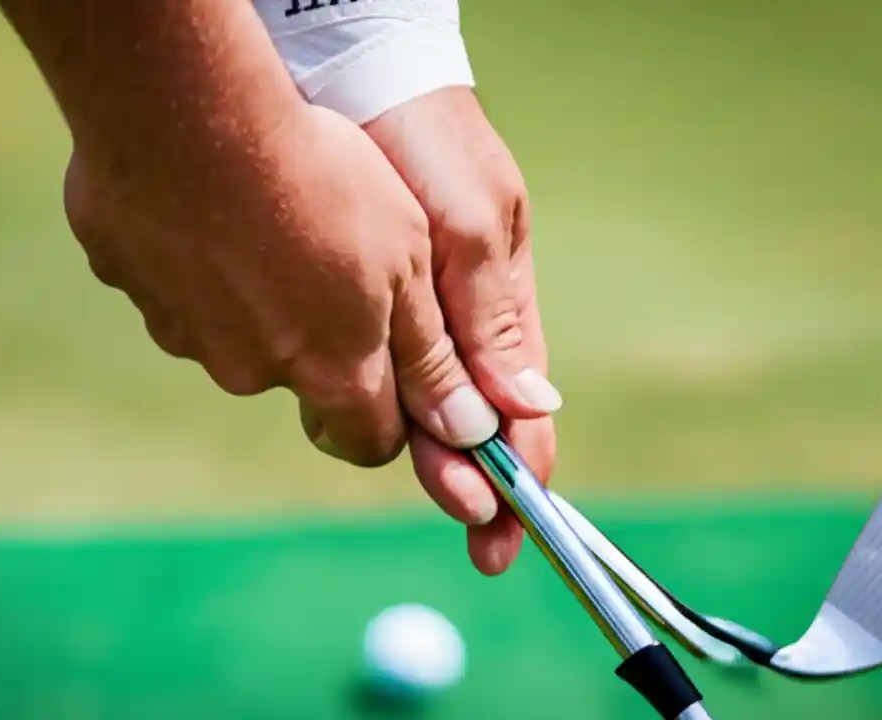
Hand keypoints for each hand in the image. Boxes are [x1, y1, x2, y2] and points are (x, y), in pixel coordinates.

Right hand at [64, 100, 500, 471]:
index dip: (394, 416)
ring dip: (255, 289)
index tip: (401, 374)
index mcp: (331, 373)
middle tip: (332, 255)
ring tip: (270, 210)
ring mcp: (182, 330)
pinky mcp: (128, 280)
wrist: (194, 113)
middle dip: (321, 336)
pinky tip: (210, 192)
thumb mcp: (409, 264)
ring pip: (233, 328)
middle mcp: (252, 371)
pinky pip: (174, 277)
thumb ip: (431, 355)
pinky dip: (197, 251)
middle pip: (300, 378)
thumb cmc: (323, 182)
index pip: (370, 440)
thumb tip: (467, 431)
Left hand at [365, 88, 559, 574]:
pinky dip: (374, 399)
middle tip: (473, 536)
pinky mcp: (366, 297)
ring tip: (418, 473)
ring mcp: (416, 311)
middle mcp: (461, 320)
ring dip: (422, 444)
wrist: (351, 79)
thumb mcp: (468, 231)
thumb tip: (529, 408)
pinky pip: (378, 368)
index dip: (525, 479)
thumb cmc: (424, 146)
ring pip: (423, 402)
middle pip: (473, 422)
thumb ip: (490, 322)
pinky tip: (355, 410)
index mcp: (501, 308)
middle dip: (472, 478)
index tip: (510, 541)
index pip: (524, 412)